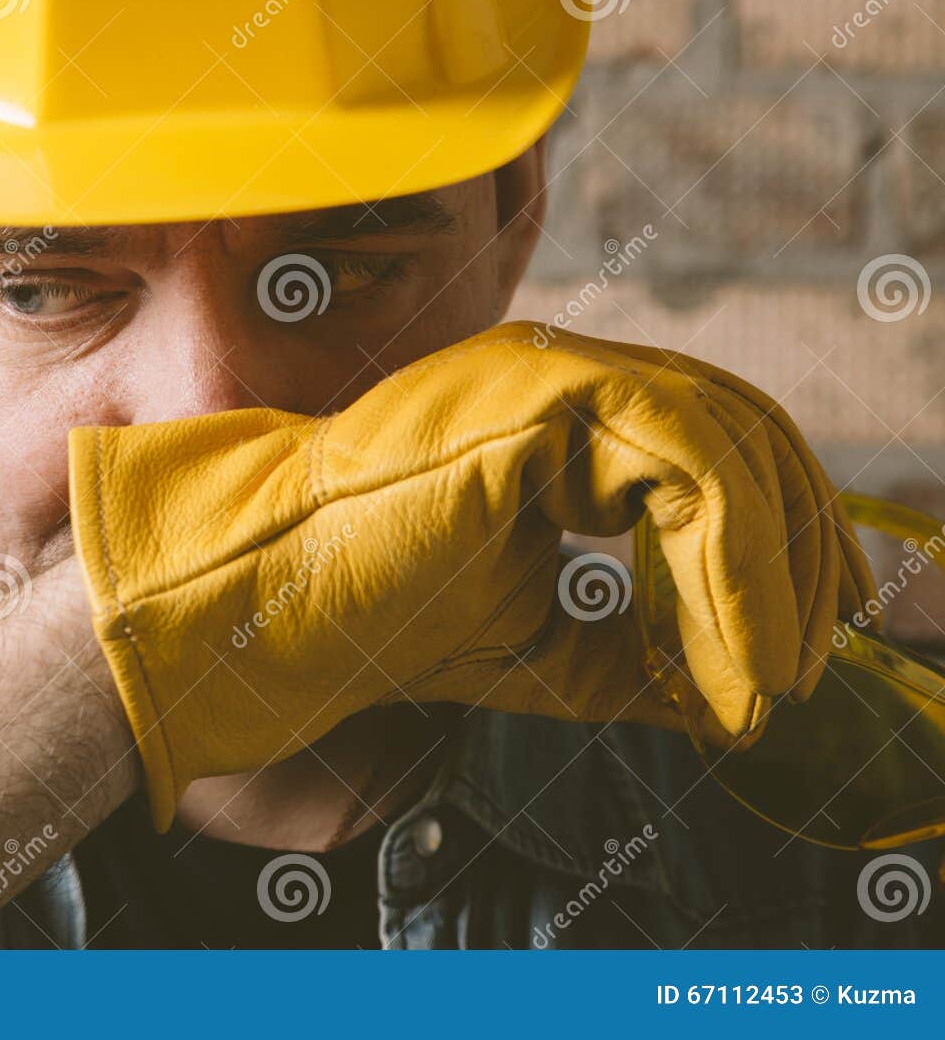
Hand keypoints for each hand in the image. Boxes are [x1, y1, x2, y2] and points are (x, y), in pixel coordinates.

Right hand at [66, 322, 875, 829]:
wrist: (265, 604)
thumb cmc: (374, 615)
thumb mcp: (537, 647)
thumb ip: (631, 654)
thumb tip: (734, 701)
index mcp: (555, 421)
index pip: (710, 447)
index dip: (776, 543)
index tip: (795, 647)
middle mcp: (559, 377)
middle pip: (742, 429)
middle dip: (800, 554)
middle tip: (807, 665)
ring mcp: (547, 372)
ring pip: (731, 440)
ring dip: (775, 571)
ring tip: (775, 673)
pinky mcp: (537, 394)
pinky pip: (690, 467)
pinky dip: (734, 568)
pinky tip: (730, 652)